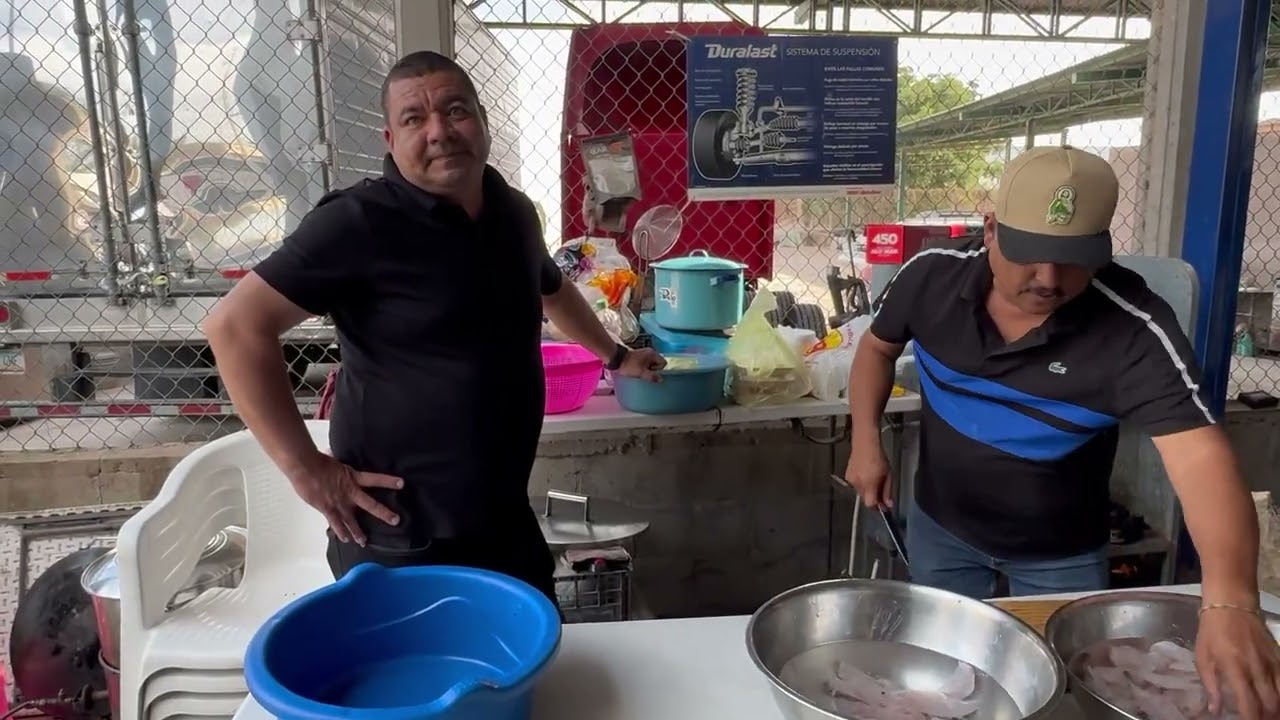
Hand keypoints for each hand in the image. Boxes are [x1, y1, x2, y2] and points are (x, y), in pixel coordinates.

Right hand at [288, 453, 403, 545]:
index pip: (375, 479)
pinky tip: (345, 539)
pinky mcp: (327, 509)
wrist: (305, 467)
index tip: (402, 484)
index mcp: (353, 477)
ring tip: (364, 541)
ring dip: (358, 532)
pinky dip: (340, 532)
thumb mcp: (331, 459)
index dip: (388, 481)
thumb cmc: (317, 461)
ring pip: (352, 520)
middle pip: (370, 505)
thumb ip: (334, 459)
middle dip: (384, 513)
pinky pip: (335, 523)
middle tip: (395, 521)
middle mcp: (349, 492)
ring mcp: (339, 502)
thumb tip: (329, 452)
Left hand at [615, 347, 665, 381]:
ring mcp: (644, 353)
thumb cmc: (629, 365)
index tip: (652, 374)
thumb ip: (652, 376)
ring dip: (648, 369)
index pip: (663, 363)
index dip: (660, 370)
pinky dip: (643, 366)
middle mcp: (650, 352)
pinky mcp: (638, 355)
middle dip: (653, 370)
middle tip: (646, 374)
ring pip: (651, 363)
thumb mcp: (641, 373)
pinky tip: (638, 371)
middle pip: (657, 363)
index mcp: (653, 354)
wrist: (616, 358)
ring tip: (641, 373)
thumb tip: (661, 380)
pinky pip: (645, 362)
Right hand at [844, 441, 892, 508]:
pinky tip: (866, 474)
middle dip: (874, 497)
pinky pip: (856, 485)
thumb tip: (888, 504)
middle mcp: (858, 484)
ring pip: (861, 492)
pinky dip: (862, 483)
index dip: (878, 507)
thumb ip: (887, 491)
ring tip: (873, 477)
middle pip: (866, 499)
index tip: (884, 506)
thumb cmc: (877, 455)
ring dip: (868, 489)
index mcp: (868, 484)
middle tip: (881, 488)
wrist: (865, 443)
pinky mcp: (847, 476)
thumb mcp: (888, 474)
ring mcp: (851, 480)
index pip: (870, 504)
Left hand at [1196, 605, 1279, 718]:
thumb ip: (1211, 686)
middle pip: (1271, 703)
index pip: (1249, 703)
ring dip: (1278, 708)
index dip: (1251, 719)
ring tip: (1272, 715)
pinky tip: (1278, 700)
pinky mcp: (1279, 656)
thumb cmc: (1212, 633)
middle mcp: (1258, 668)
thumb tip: (1215, 711)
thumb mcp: (1203, 658)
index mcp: (1236, 669)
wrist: (1231, 605)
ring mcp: (1272, 662)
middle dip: (1268, 717)